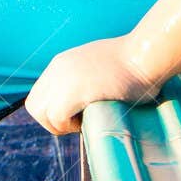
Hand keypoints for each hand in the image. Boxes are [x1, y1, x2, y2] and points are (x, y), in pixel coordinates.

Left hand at [24, 36, 163, 134]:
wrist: (146, 54)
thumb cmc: (135, 66)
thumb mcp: (100, 69)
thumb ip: (85, 81)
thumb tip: (86, 102)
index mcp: (62, 64)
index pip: (40, 95)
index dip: (54, 111)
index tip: (77, 114)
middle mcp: (57, 69)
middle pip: (34, 106)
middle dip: (52, 121)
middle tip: (77, 122)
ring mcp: (63, 78)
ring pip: (40, 114)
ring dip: (59, 125)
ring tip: (83, 121)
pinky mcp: (74, 90)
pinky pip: (56, 117)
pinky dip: (69, 126)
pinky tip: (89, 120)